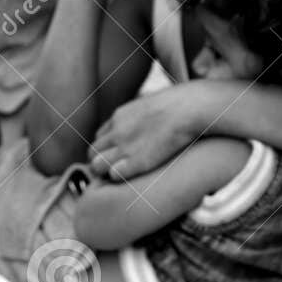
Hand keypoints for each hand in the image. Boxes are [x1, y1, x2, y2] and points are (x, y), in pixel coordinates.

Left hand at [89, 83, 205, 179]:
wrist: (188, 108)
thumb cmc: (180, 106)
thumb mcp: (153, 103)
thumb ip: (143, 114)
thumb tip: (148, 117)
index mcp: (119, 117)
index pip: (100, 138)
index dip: (107, 149)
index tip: (118, 155)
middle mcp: (116, 132)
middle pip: (93, 152)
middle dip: (101, 162)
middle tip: (117, 170)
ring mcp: (124, 147)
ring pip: (97, 166)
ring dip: (106, 172)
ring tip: (122, 176)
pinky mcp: (136, 161)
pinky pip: (113, 175)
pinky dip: (118, 178)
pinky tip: (132, 176)